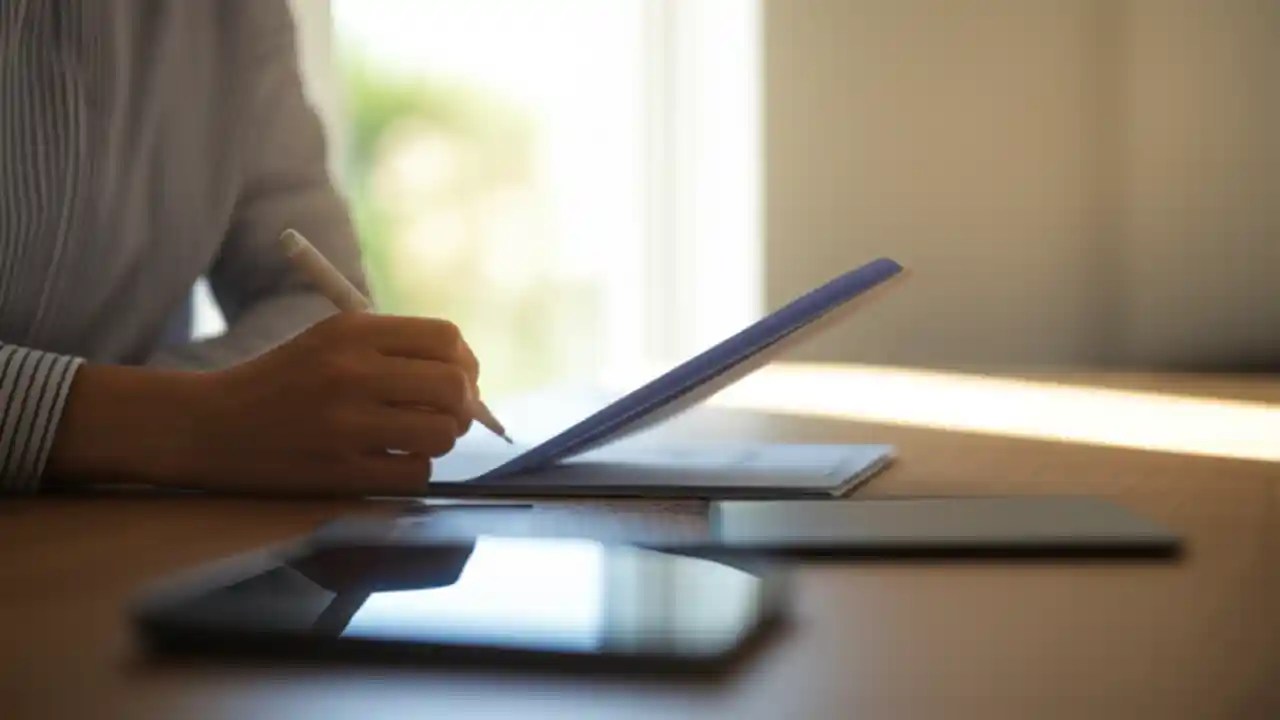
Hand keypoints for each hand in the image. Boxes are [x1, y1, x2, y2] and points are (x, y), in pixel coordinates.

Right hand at [48, 313, 481, 495]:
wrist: (209, 426)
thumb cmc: (282, 382)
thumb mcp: (329, 341)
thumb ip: (394, 349)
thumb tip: (466, 377)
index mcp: (351, 332)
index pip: (445, 339)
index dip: (466, 362)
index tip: (462, 377)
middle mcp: (350, 373)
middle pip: (453, 386)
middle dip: (463, 404)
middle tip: (449, 414)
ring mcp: (345, 425)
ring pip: (441, 434)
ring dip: (440, 439)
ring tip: (416, 438)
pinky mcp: (340, 472)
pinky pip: (415, 474)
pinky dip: (413, 470)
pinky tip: (391, 461)